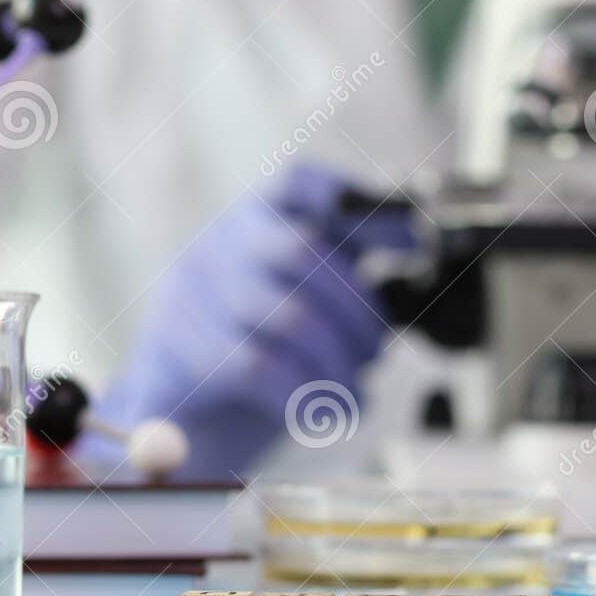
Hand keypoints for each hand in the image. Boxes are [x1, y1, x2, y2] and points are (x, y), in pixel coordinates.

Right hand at [89, 164, 413, 480]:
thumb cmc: (256, 346)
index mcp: (253, 219)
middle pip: (303, 250)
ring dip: (342, 363)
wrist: (184, 413)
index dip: (352, 199)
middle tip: (376, 353)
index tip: (410, 236)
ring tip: (357, 394)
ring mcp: (194, 295)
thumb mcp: (297, 293)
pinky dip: (309, 395)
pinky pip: (261, 368)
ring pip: (291, 318)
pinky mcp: (182, 352)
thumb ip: (345, 260)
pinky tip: (328, 413)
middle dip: (358, 308)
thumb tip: (414, 235)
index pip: (297, 181)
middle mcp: (220, 244)